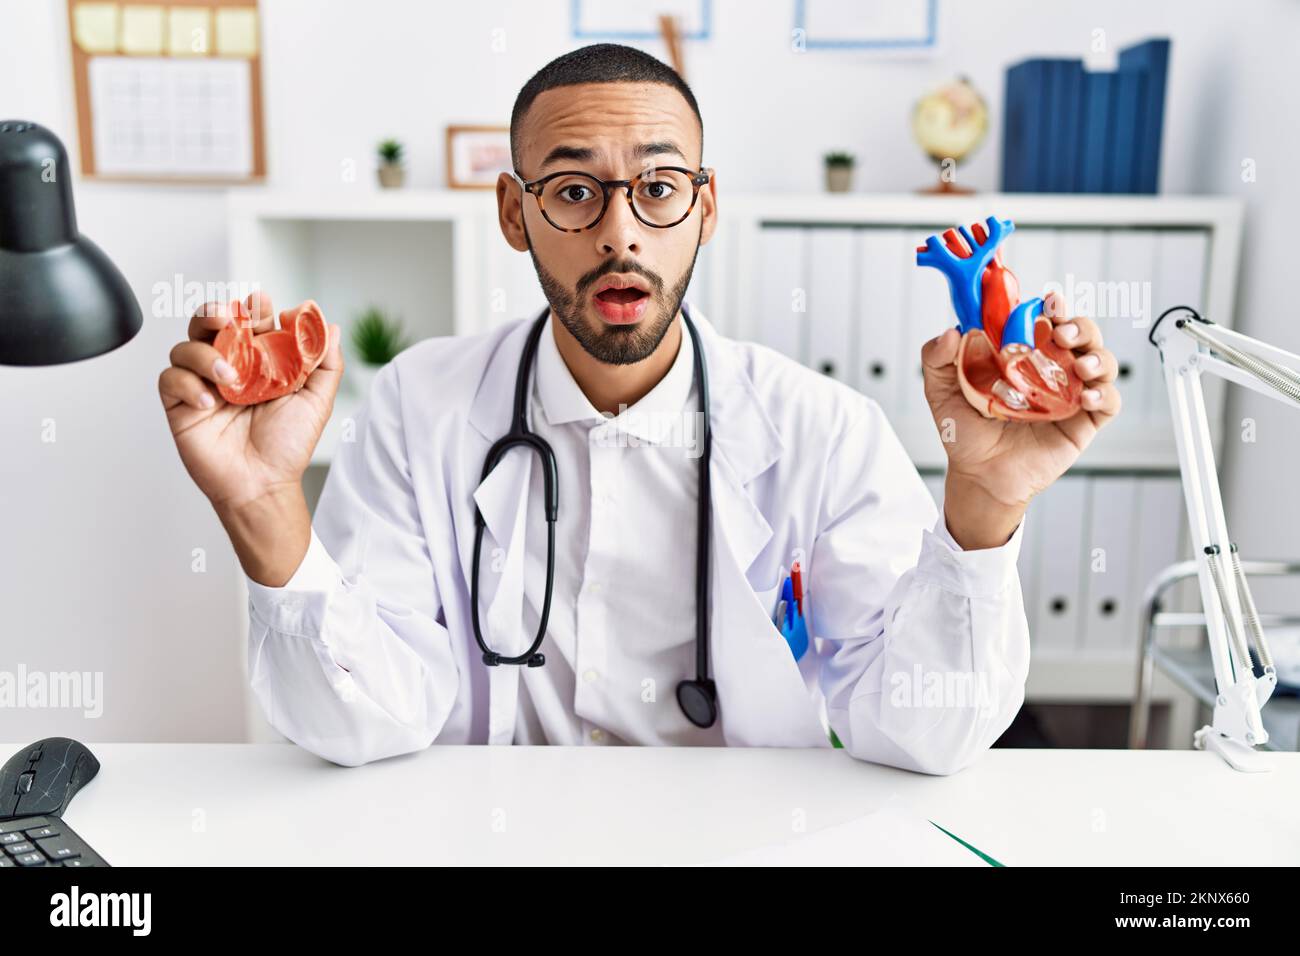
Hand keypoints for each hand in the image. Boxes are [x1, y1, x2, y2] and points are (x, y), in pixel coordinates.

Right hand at [158, 291, 343, 512]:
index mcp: (258, 362)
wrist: (264, 484)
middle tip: (228, 317)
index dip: (252, 308)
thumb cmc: (288, 446)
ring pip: (185, 346)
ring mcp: (202, 385)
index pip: (248, 322)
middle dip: (214, 312)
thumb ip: (325, 364)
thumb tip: (329, 326)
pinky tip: (209, 403)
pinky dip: (187, 384)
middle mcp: (227, 367)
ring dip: (205, 354)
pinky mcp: (180, 405)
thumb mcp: (316, 402)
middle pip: (208, 324)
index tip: (262, 303)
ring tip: (229, 377)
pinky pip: (170, 379)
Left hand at [920, 291, 1120, 546]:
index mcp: (1023, 353)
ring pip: (1102, 362)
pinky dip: (1105, 394)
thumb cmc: (964, 431)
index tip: (1047, 300)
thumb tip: (951, 331)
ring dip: (1097, 356)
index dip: (1051, 306)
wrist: (978, 474)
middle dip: (1078, 325)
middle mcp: (1052, 368)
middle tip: (1060, 332)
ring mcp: (1071, 394)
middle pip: (1081, 334)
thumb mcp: (940, 392)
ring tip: (1080, 365)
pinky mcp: (1083, 422)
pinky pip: (1109, 403)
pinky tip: (1088, 397)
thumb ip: (936, 359)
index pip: (1044, 319)